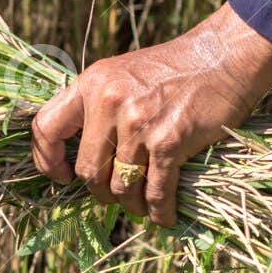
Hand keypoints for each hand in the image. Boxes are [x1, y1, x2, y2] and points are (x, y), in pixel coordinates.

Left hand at [30, 3, 271, 225]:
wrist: (224, 57)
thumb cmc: (175, 69)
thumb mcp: (122, 74)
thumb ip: (98, 106)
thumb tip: (82, 156)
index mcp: (91, 84)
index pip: (47, 128)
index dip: (48, 160)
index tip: (63, 176)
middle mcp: (109, 102)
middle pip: (88, 171)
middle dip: (101, 191)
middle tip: (116, 194)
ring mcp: (138, 123)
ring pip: (120, 187)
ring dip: (132, 205)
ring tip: (142, 206)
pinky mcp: (169, 141)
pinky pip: (155, 193)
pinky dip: (159, 212)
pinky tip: (164, 216)